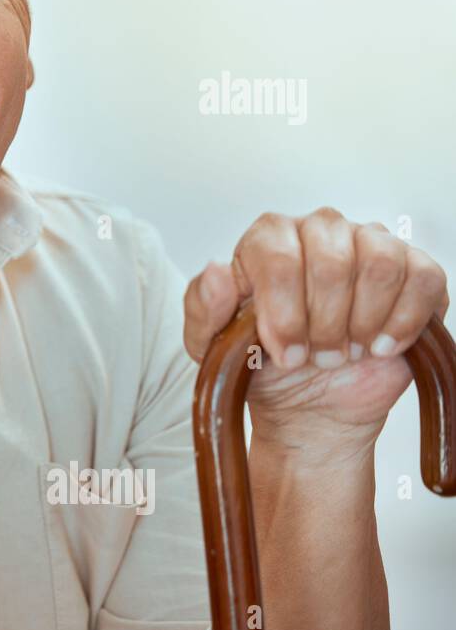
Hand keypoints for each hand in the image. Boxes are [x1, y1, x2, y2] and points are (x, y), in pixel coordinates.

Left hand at [183, 208, 448, 458]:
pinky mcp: (415, 271)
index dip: (284, 313)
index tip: (285, 352)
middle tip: (315, 357)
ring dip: (361, 322)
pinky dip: (403, 321)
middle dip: (323, 324)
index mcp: (267, 238)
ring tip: (344, 352)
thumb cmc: (259, 363)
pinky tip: (378, 347)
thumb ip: (206, 306)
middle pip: (330, 261)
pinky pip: (424, 278)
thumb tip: (217, 269)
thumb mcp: (211, 344)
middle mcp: (319, 229)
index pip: (277, 257)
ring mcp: (371, 244)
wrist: (307, 400)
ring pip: (380, 264)